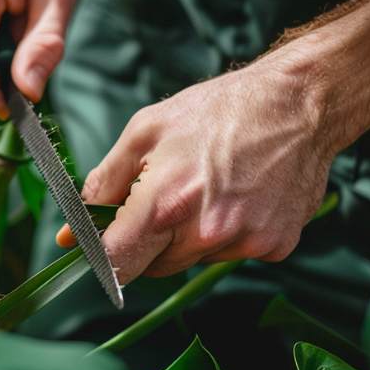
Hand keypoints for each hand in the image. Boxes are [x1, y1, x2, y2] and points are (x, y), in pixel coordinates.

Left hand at [57, 53, 335, 283]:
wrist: (298, 103)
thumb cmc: (218, 110)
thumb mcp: (145, 131)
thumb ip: (104, 183)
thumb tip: (71, 230)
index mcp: (166, 205)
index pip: (117, 265)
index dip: (101, 261)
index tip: (96, 251)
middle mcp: (207, 233)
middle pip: (155, 266)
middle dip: (149, 241)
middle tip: (164, 196)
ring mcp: (246, 243)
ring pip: (194, 259)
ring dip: (190, 235)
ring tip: (209, 186)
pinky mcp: (276, 246)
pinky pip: (233, 252)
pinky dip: (229, 233)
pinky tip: (240, 194)